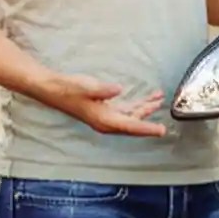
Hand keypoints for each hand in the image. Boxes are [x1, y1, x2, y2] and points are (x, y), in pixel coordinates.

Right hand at [35, 73, 166, 136]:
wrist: (53, 88)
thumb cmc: (68, 88)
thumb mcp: (87, 87)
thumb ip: (104, 89)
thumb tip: (119, 89)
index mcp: (104, 120)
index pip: (131, 126)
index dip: (147, 128)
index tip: (162, 131)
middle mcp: (107, 121)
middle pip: (134, 123)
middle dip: (150, 118)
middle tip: (165, 114)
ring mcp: (106, 116)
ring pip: (131, 115)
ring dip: (145, 108)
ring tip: (159, 97)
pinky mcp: (104, 108)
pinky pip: (125, 109)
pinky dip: (137, 104)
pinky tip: (146, 98)